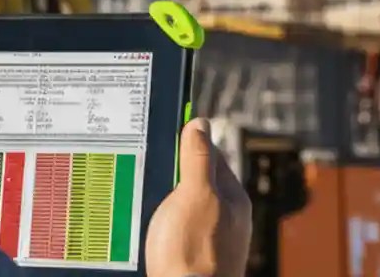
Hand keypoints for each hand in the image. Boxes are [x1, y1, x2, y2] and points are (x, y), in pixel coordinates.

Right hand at [144, 118, 251, 276]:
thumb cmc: (194, 252)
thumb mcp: (196, 194)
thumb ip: (198, 158)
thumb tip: (200, 123)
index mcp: (233, 198)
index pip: (212, 155)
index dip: (189, 142)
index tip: (165, 134)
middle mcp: (226, 218)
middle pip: (196, 182)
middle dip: (172, 174)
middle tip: (150, 170)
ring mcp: (210, 239)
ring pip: (182, 207)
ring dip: (163, 200)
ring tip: (146, 201)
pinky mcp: (192, 257)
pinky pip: (174, 229)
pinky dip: (160, 223)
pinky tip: (148, 227)